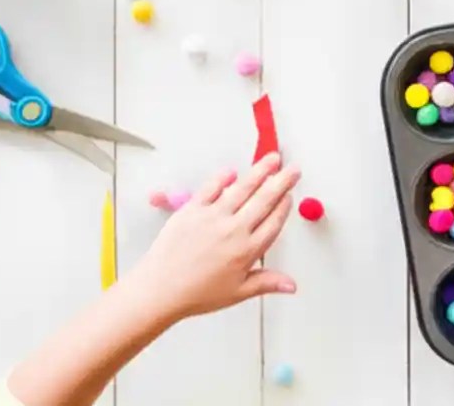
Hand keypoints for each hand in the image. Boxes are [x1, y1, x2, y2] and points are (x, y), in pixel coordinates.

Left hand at [130, 152, 299, 324]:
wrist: (160, 289)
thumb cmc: (196, 294)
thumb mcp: (237, 292)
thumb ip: (267, 283)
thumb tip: (291, 285)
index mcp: (247, 250)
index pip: (274, 222)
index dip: (284, 206)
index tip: (290, 195)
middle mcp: (233, 230)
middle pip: (265, 199)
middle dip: (282, 181)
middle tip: (293, 170)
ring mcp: (212, 217)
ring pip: (242, 188)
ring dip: (260, 171)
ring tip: (272, 159)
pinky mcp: (192, 210)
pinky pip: (211, 188)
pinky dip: (223, 178)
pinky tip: (232, 171)